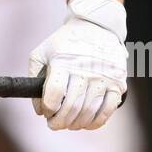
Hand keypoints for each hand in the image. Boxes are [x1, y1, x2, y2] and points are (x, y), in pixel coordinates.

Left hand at [29, 0, 127, 130]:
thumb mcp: (42, 51)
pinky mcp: (118, 82)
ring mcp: (103, 77)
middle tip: (54, 124)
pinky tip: (87, 124)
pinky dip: (96, 122)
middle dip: (59, 121)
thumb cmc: (65, 42)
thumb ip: (34, 77)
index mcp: (63, 61)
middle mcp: (84, 69)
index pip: (54, 93)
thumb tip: (39, 109)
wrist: (96, 26)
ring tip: (68, 124)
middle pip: (71, 106)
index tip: (46, 111)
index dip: (48, 108)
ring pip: (88, 111)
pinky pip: (108, 110)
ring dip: (76, 124)